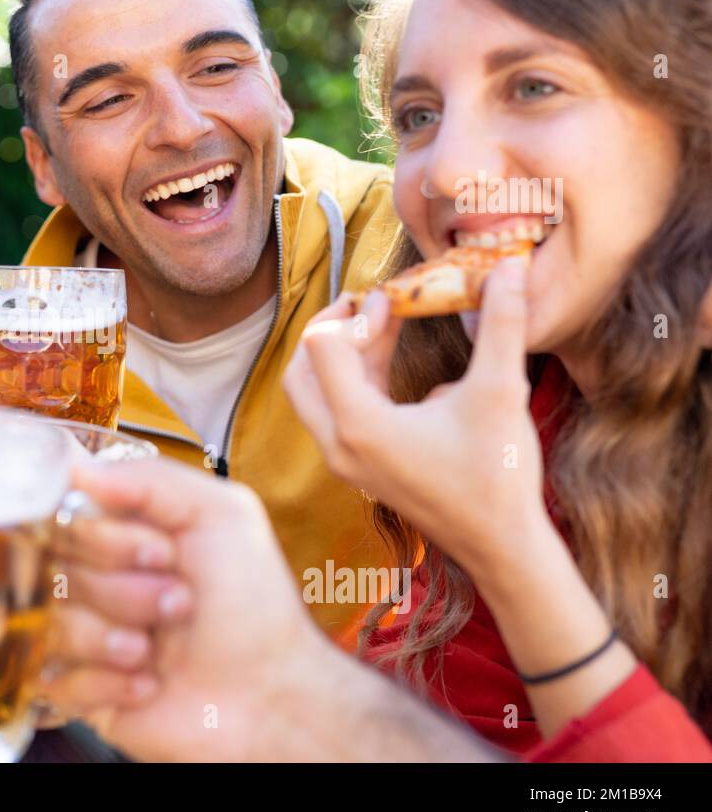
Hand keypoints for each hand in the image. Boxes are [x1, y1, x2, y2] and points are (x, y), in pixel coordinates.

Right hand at [43, 458, 328, 761]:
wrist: (270, 696)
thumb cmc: (255, 607)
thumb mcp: (222, 515)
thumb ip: (150, 479)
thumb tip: (75, 467)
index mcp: (122, 532)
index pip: (64, 515)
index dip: (107, 539)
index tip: (163, 553)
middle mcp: (97, 578)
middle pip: (54, 569)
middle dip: (124, 591)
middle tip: (178, 603)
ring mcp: (85, 634)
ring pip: (51, 623)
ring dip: (114, 638)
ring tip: (157, 650)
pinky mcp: (79, 690)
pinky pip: (54, 678)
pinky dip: (107, 682)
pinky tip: (146, 684)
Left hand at [282, 257, 545, 573]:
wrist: (501, 545)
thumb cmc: (499, 474)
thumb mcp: (502, 391)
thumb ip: (504, 324)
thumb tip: (511, 266)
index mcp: (358, 424)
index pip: (324, 346)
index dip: (358, 312)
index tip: (397, 296)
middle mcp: (338, 444)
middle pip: (301, 370)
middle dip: (332, 329)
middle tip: (369, 302)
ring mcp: (344, 460)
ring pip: (314, 393)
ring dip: (342, 353)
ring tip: (386, 321)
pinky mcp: (358, 468)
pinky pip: (336, 412)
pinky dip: (354, 380)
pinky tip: (395, 358)